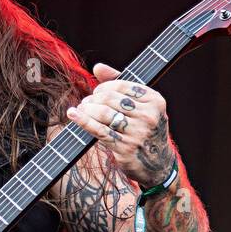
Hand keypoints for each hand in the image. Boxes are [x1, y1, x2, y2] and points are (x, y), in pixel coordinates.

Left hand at [66, 62, 175, 188]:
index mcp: (155, 100)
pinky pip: (98, 130)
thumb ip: (121, 84)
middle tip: (86, 103)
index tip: (96, 93)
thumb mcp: (142, 105)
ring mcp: (137, 133)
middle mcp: (148, 116)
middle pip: (110, 99)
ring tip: (81, 109)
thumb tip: (97, 67)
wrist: (157, 164)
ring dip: (87, 109)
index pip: (121, 85)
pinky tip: (73, 114)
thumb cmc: (145, 129)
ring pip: (103, 113)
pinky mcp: (125, 148)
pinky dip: (82, 121)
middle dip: (93, 99)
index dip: (103, 87)